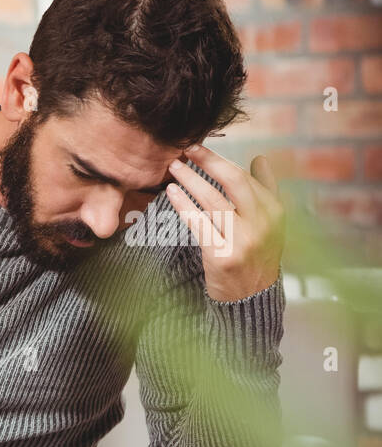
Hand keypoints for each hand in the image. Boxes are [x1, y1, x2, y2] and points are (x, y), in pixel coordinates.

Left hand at [164, 144, 284, 301]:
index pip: (246, 178)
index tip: (201, 148)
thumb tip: (260, 158)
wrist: (250, 297)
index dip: (220, 160)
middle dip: (208, 161)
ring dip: (191, 180)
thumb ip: (266, 190)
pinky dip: (184, 205)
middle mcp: (261, 224)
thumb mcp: (271, 224)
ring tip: (174, 168)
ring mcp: (243, 240)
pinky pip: (199, 224)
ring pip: (213, 201)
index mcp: (274, 212)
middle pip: (233, 182)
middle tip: (186, 149)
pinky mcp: (222, 256)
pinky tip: (172, 193)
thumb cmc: (256, 256)